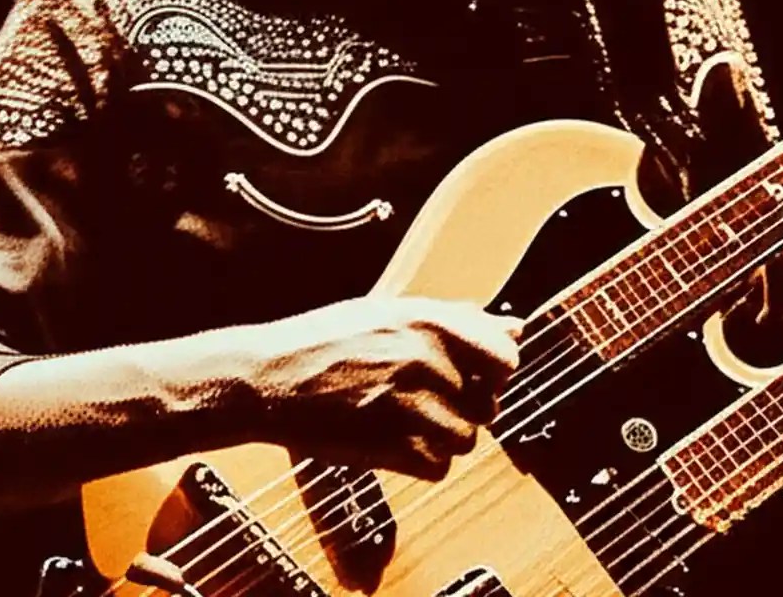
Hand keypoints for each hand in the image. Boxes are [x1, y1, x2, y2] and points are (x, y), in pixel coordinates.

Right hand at [249, 296, 521, 478]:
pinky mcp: (396, 447)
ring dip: (440, 438)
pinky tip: (390, 440)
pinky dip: (420, 463)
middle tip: (422, 400)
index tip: (471, 378)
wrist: (268, 379)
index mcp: (433, 323)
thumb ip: (459, 320)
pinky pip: (439, 468)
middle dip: (464, 409)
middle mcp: (431, 362)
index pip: (506, 359)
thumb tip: (514, 328)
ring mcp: (415, 407)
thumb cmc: (327, 341)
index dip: (492, 375)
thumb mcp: (393, 313)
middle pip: (488, 406)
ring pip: (466, 440)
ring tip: (400, 419)